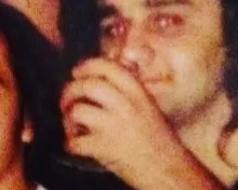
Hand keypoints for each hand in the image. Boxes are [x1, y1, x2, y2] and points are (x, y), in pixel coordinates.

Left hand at [60, 57, 218, 189]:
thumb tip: (96, 76)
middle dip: (70, 91)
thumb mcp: (146, 104)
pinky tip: (75, 145)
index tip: (77, 73)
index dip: (86, 66)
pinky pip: (76, 141)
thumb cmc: (157, 139)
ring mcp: (115, 127)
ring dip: (68, 118)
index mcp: (137, 91)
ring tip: (72, 125)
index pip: (106, 66)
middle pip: (87, 85)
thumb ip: (125, 89)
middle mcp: (126, 105)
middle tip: (66, 100)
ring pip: (78, 111)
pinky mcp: (105, 149)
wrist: (170, 171)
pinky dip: (71, 144)